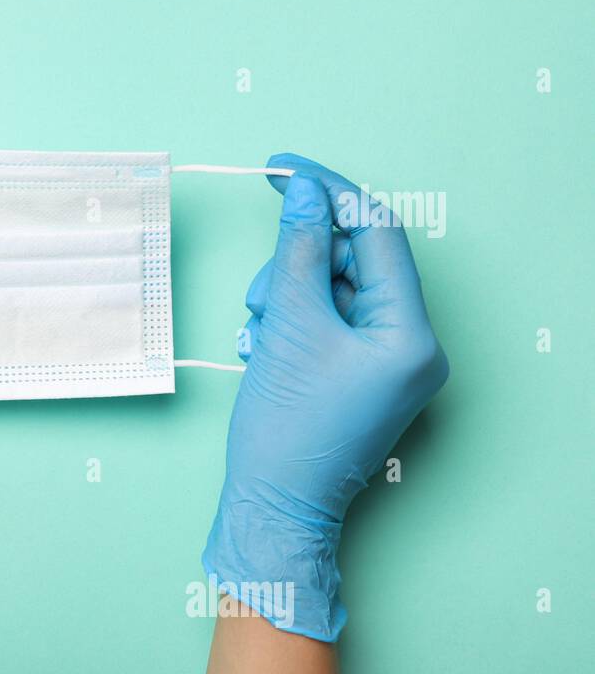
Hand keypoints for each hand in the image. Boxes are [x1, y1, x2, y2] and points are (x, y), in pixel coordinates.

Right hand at [202, 154, 448, 640]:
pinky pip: (328, 323)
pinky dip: (293, 323)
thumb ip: (299, 249)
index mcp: (411, 333)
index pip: (377, 232)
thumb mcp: (289, 325)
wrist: (274, 506)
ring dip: (289, 296)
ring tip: (261, 334)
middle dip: (299, 264)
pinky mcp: (359, 376)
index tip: (282, 167)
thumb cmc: (286, 429)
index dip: (327, 192)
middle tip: (261, 294)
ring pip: (335, 291)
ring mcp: (387, 364)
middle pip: (355, 262)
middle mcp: (412, 346)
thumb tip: (305, 191)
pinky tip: (267, 348)